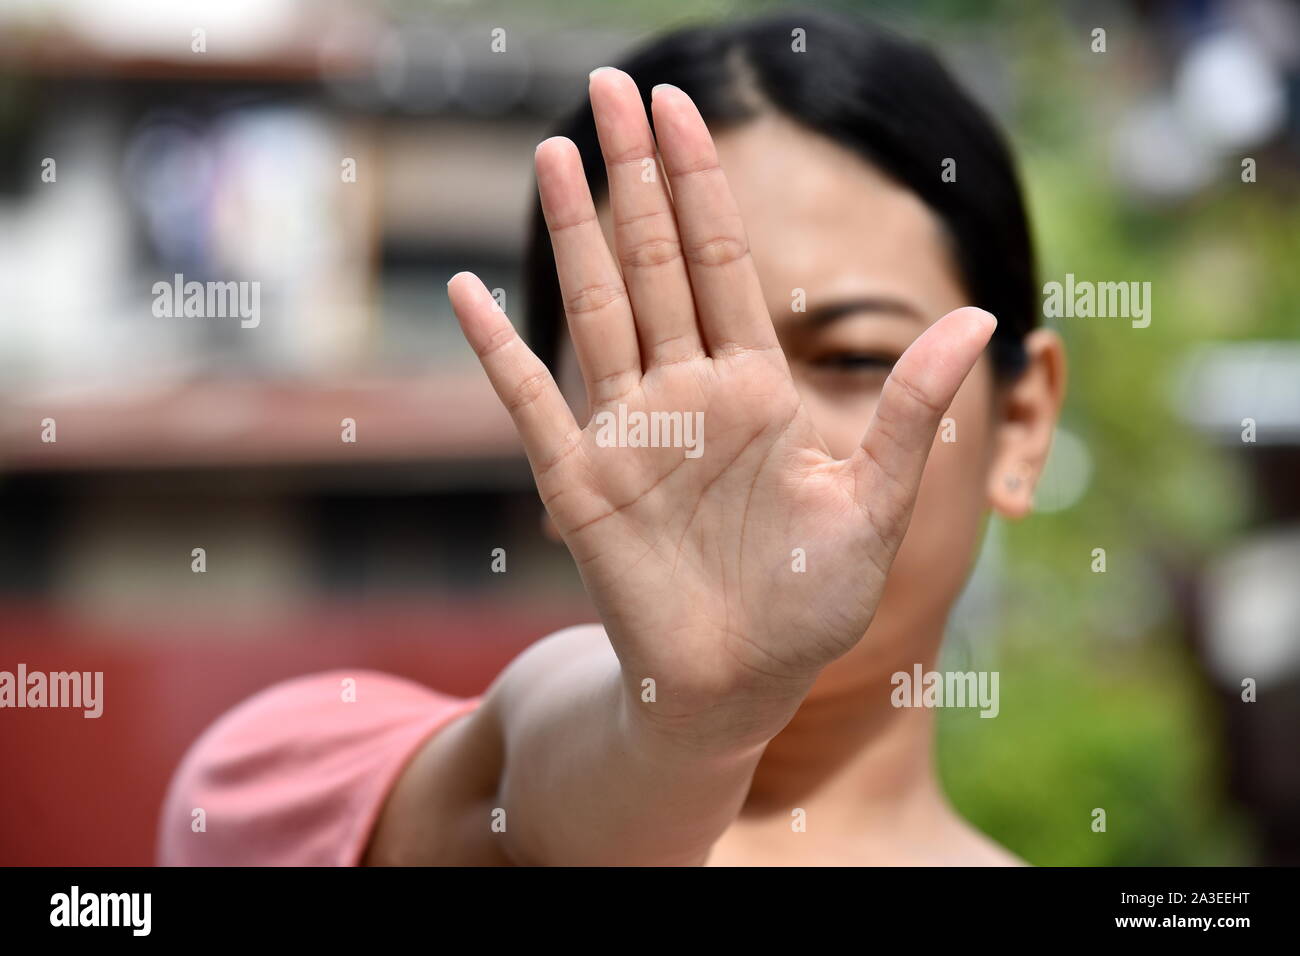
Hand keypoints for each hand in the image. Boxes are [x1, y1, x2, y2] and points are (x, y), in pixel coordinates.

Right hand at [448, 69, 994, 750]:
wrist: (742, 684)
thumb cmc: (812, 604)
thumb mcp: (877, 504)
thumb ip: (912, 411)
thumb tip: (979, 316)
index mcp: (756, 387)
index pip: (722, 259)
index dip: (701, 182)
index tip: (679, 106)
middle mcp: (687, 394)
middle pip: (653, 260)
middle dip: (633, 173)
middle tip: (609, 84)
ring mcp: (629, 433)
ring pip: (597, 309)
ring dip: (575, 231)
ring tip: (554, 150)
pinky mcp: (580, 484)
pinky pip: (530, 404)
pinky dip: (500, 351)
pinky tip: (472, 293)